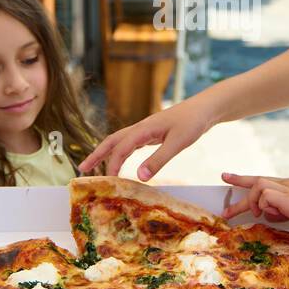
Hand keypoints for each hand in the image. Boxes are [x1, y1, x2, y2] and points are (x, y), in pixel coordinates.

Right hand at [78, 98, 216, 179]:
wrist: (205, 108)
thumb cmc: (193, 122)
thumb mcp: (178, 143)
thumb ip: (159, 159)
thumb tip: (140, 177)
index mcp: (144, 129)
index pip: (121, 148)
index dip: (112, 164)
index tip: (107, 180)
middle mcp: (141, 128)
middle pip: (112, 140)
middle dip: (97, 154)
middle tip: (83, 169)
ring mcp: (146, 130)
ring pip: (120, 141)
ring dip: (107, 153)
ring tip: (96, 166)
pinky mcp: (152, 133)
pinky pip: (131, 143)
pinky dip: (122, 152)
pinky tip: (122, 160)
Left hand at [220, 173, 288, 228]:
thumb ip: (287, 208)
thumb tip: (272, 214)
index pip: (262, 179)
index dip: (242, 179)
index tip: (226, 177)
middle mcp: (287, 185)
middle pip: (255, 183)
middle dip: (238, 199)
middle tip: (224, 213)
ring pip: (258, 186)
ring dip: (257, 203)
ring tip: (266, 215)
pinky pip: (267, 195)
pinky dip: (266, 205)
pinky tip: (278, 212)